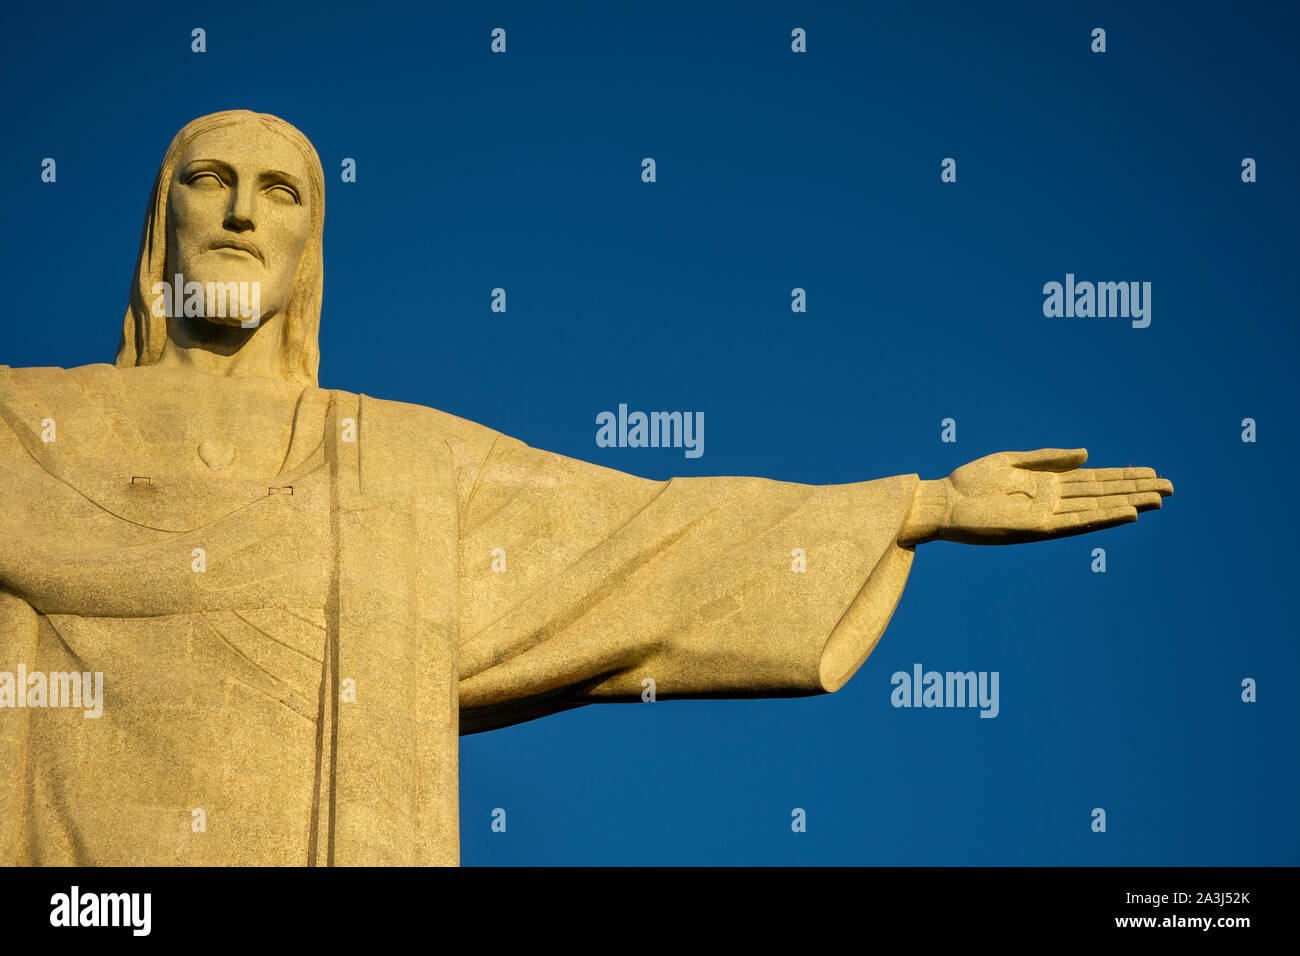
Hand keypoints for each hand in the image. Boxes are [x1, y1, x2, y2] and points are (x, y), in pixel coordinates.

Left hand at [901, 448, 1172, 545]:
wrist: (942, 501)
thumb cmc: (970, 482)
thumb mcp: (1012, 461)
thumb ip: (1049, 457)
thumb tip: (1087, 453)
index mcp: (1047, 484)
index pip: (1094, 480)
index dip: (1123, 477)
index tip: (1152, 473)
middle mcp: (1052, 502)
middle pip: (1103, 494)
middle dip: (1135, 490)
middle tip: (1171, 488)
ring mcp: (1047, 516)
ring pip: (1096, 509)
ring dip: (1127, 504)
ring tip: (1158, 500)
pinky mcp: (1036, 528)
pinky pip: (1076, 523)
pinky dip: (1101, 518)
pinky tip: (1125, 512)